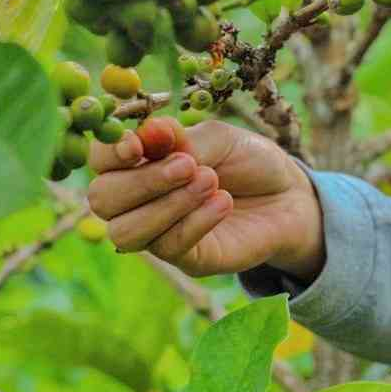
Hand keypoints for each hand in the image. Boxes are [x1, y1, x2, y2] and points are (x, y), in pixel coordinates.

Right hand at [87, 118, 324, 280]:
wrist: (290, 196)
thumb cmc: (249, 161)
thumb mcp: (220, 138)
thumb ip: (184, 138)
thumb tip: (149, 132)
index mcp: (140, 162)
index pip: (100, 160)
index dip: (110, 153)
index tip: (138, 146)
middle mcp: (139, 200)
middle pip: (103, 199)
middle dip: (142, 182)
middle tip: (188, 165)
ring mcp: (159, 233)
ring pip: (126, 231)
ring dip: (166, 205)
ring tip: (210, 181)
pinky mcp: (187, 259)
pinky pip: (169, 247)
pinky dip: (195, 221)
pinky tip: (223, 202)